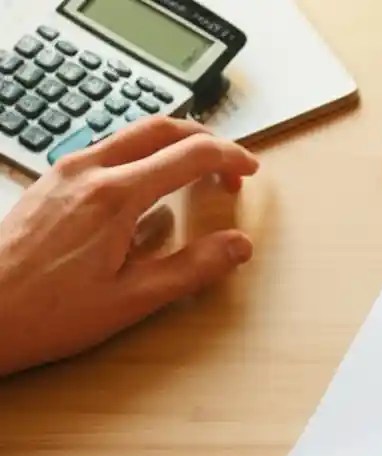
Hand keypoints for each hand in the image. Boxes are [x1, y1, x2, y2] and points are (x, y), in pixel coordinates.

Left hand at [0, 117, 259, 376]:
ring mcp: (65, 172)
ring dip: (172, 145)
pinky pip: (107, 151)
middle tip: (229, 166)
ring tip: (195, 174)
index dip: (229, 158)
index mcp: (115, 196)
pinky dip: (142, 157)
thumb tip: (238, 246)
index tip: (248, 171)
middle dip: (205, 139)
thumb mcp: (132, 300)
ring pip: (132, 134)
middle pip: (161, 128)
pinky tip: (147, 191)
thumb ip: (193, 268)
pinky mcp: (51, 182)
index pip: (190, 155)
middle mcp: (88, 171)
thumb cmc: (45, 312)